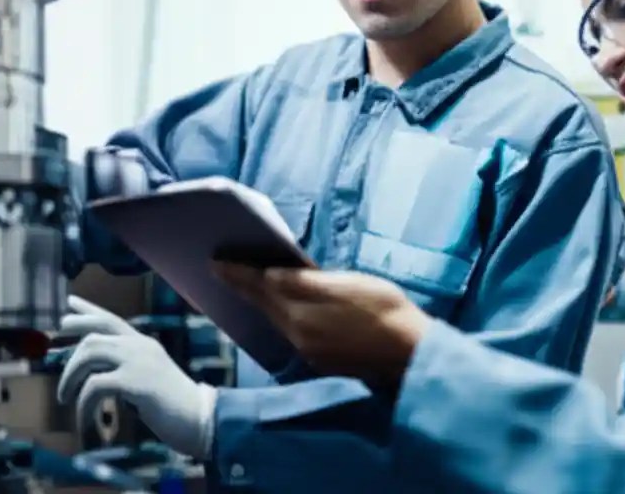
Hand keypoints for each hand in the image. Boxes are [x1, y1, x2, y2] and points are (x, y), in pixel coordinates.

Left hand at [54, 296, 216, 460]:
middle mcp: (140, 346)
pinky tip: (84, 420)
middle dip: (69, 351)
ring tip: (65, 399)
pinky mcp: (134, 381)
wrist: (199, 417)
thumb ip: (126, 370)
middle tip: (59, 372)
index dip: (88, 311)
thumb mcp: (147, 379)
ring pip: (89, 354)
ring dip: (70, 378)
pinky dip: (83, 405)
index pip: (111, 320)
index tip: (69, 303)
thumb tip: (94, 375)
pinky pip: (94, 386)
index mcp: (144, 344)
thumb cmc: (173, 405)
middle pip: (94, 335)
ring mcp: (138, 361)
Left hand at [215, 264, 429, 387]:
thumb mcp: (348, 284)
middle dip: (243, 287)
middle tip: (223, 270)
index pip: (261, 286)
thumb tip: (271, 275)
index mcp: (302, 311)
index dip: (237, 273)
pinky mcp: (321, 360)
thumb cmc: (385, 309)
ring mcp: (309, 350)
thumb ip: (307, 281)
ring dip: (261, 302)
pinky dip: (282, 316)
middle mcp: (298, 333)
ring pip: (277, 320)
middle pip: (264, 305)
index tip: (214, 262)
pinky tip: (283, 308)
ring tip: (249, 286)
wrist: (410, 353)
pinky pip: (291, 332)